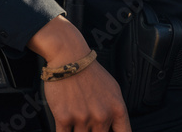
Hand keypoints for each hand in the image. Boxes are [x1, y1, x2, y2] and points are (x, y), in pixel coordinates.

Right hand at [29, 16, 130, 131]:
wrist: (69, 57)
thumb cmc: (90, 72)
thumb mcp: (113, 90)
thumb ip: (116, 111)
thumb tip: (116, 128)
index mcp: (117, 108)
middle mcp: (102, 116)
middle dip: (94, 131)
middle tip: (88, 117)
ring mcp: (83, 118)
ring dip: (78, 129)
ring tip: (77, 115)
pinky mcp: (64, 118)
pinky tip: (66, 125)